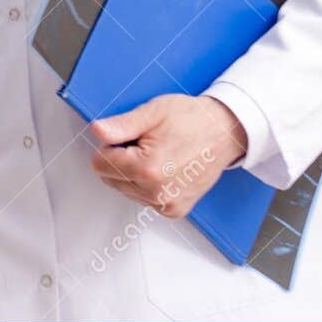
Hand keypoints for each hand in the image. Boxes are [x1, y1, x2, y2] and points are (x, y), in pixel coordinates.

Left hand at [88, 94, 247, 217]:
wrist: (225, 133)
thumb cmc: (193, 120)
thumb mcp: (153, 112)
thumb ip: (121, 125)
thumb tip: (97, 131)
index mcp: (148, 169)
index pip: (99, 163)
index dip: (111, 145)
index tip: (130, 137)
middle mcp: (158, 193)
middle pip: (110, 179)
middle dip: (121, 159)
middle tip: (147, 144)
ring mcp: (167, 204)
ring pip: (125, 190)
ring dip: (134, 172)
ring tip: (158, 154)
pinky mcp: (175, 209)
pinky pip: (143, 198)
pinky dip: (146, 184)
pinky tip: (164, 167)